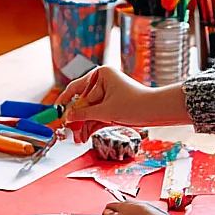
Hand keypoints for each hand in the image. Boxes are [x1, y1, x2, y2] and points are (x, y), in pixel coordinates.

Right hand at [55, 66, 187, 142]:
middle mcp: (103, 82)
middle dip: (76, 119)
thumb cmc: (136, 105)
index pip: (76, 88)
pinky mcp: (113, 106)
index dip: (65, 101)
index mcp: (100, 75)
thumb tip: (67, 117)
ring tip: (78, 139)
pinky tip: (85, 136)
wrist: (157, 111)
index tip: (56, 111)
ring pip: (90, 110)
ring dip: (84, 125)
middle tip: (68, 131)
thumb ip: (84, 114)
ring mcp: (108, 94)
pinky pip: (98, 115)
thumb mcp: (106, 111)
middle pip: (82, 102)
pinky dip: (93, 125)